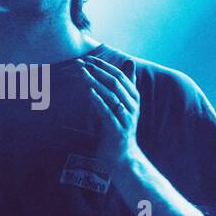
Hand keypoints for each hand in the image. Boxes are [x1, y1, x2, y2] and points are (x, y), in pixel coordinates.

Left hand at [79, 56, 141, 171]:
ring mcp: (126, 118)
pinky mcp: (118, 130)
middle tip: (81, 63)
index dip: (104, 66)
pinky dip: (98, 101)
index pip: (120, 76)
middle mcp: (132, 106)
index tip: (88, 59)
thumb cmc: (120, 127)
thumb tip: (130, 61)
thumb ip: (126, 84)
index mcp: (134, 97)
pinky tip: (88, 92)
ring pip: (111, 95)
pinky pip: (107, 112)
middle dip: (97, 71)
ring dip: (94, 82)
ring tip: (81, 73)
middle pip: (115, 83)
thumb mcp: (124, 103)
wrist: (122, 156)